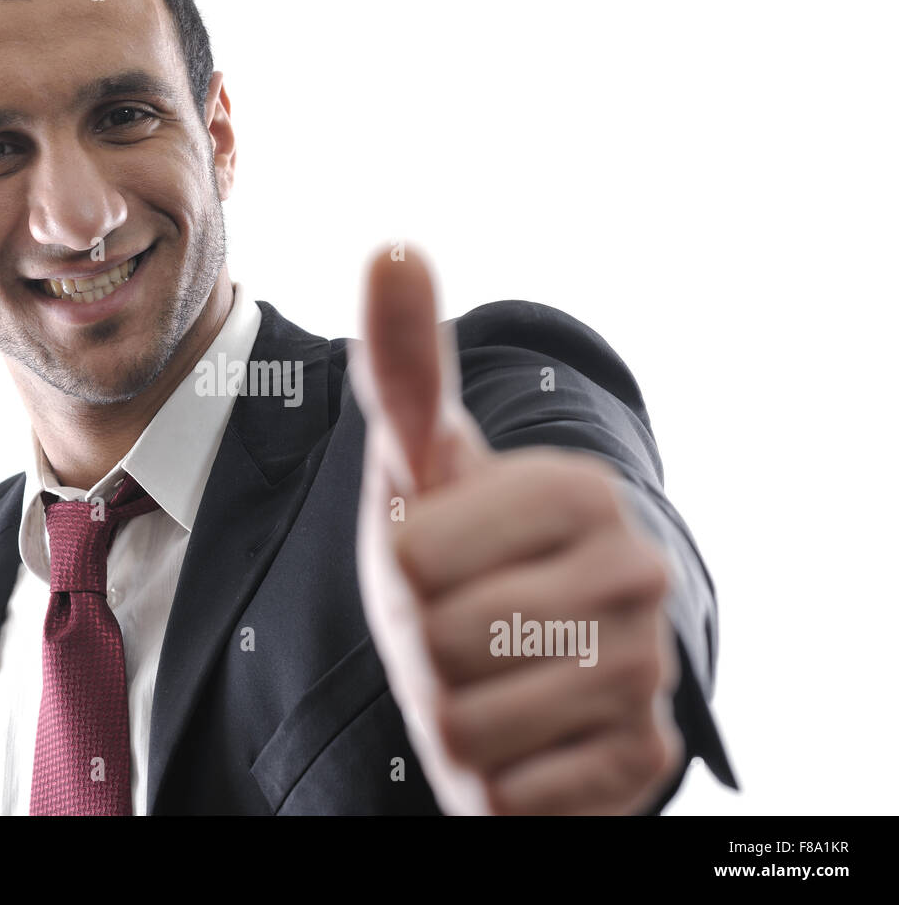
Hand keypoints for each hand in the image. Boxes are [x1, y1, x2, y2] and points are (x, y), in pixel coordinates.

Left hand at [348, 244, 684, 814]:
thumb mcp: (422, 466)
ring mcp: (647, 674)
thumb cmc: (459, 557)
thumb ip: (404, 368)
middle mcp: (634, 575)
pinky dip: (491, 780)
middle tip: (453, 633)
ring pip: (467, 729)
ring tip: (482, 684)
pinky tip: (521, 740)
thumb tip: (394, 247)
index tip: (436, 561)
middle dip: (417, 651)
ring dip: (448, 718)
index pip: (410, 555)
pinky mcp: (642, 764)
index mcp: (579, 491)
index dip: (398, 572)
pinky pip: (511, 793)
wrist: (523, 670)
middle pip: (434, 643)